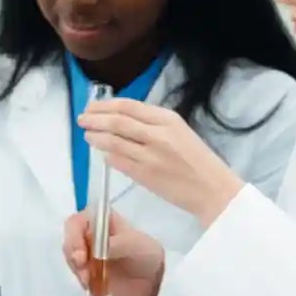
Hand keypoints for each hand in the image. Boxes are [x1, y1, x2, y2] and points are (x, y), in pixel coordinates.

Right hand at [62, 210, 164, 295]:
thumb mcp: (133, 244)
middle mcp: (91, 234)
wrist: (155, 281)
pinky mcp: (89, 271)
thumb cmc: (146, 253)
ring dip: (78, 270)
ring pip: (71, 259)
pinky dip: (83, 281)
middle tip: (83, 270)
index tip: (80, 254)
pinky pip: (78, 275)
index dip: (73, 236)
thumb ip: (113, 245)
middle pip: (70, 240)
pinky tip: (95, 287)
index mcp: (101, 220)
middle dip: (73, 256)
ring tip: (90, 281)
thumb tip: (95, 250)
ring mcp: (88, 253)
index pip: (76, 222)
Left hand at [79, 99, 244, 224]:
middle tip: (82, 119)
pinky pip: (118, 161)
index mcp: (168, 119)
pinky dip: (107, 155)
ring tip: (87, 135)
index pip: (128, 106)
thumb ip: (153, 125)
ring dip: (96, 137)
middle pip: (117, 121)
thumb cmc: (198, 161)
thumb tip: (122, 121)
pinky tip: (103, 154)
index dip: (106, 105)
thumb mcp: (180, 132)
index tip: (92, 107)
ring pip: (113, 141)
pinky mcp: (145, 175)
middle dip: (95, 119)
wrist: (213, 190)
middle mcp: (157, 134)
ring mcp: (150, 155)